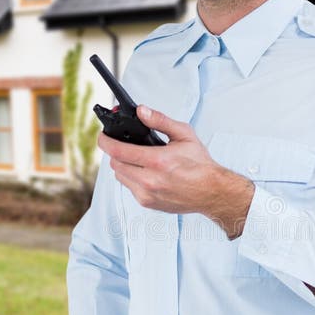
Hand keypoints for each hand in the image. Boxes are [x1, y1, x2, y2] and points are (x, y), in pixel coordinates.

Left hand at [98, 105, 254, 237]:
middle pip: (115, 163)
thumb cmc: (200, 164)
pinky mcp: (147, 203)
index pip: (118, 150)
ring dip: (123, 165)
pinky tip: (145, 173)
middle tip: (124, 145)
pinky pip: (129, 187)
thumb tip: (142, 111)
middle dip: (116, 152)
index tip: (103, 136)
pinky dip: (132, 178)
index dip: (105, 141)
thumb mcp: (184, 135)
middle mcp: (149, 180)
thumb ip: (160, 121)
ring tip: (136, 159)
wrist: (211, 191)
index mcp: (157, 161)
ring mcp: (147, 194)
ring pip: (120, 176)